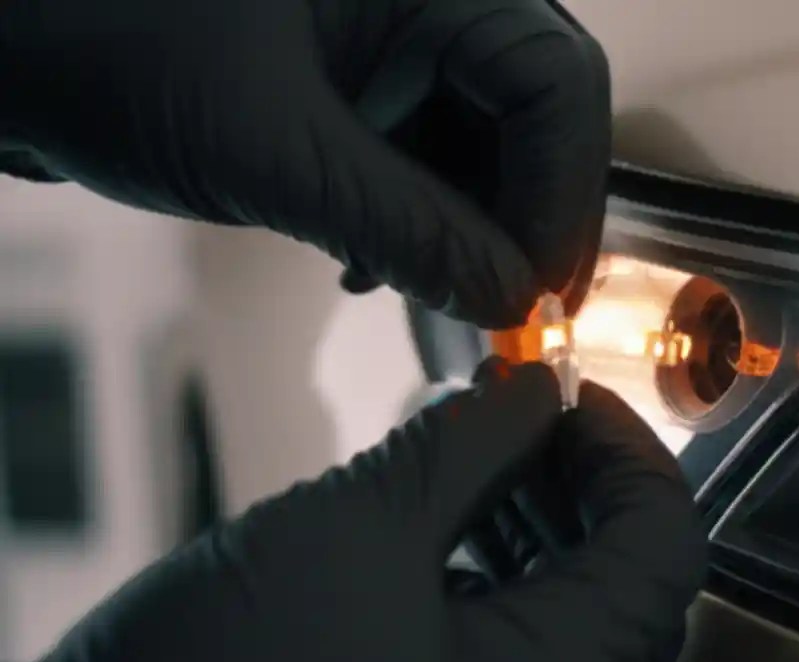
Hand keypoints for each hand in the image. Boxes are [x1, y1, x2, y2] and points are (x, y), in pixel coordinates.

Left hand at [0, 0, 609, 327]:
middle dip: (526, 217)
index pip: (552, 79)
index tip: (534, 288)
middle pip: (537, 114)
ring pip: (490, 148)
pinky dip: (421, 225)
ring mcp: (395, 46)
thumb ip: (406, 229)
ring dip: (471, 234)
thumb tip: (508, 299)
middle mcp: (427, 6)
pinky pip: (432, 162)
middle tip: (511, 308)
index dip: (559, 191)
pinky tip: (370, 266)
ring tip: (428, 293)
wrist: (17, 47)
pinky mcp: (362, 89)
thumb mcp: (275, 153)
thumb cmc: (113, 49)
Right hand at [33, 363, 704, 661]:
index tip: (574, 389)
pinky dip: (497, 570)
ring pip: (572, 615)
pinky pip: (515, 650)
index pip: (665, 549)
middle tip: (526, 408)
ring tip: (480, 445)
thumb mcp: (358, 532)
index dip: (629, 448)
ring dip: (539, 517)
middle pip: (626, 582)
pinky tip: (444, 513)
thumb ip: (466, 448)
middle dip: (581, 477)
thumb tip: (530, 386)